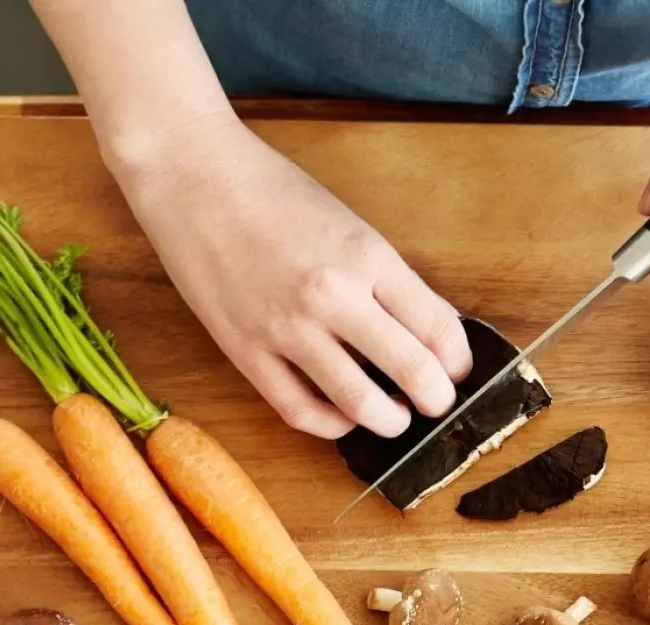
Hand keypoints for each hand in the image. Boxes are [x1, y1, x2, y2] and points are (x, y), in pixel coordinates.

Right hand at [117, 118, 471, 437]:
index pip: (438, 328)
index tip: (458, 369)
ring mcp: (286, 328)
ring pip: (359, 403)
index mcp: (366, 256)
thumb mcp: (348, 223)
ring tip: (396, 417)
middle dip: (436, 398)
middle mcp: (332, 296)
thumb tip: (431, 327)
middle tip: (438, 402)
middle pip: (412, 371)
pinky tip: (344, 418)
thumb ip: (389, 278)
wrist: (190, 174)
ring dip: (390, 421)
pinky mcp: (245, 350)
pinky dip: (331, 425)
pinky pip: (299, 410)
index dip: (459, 361)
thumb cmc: (271, 190)